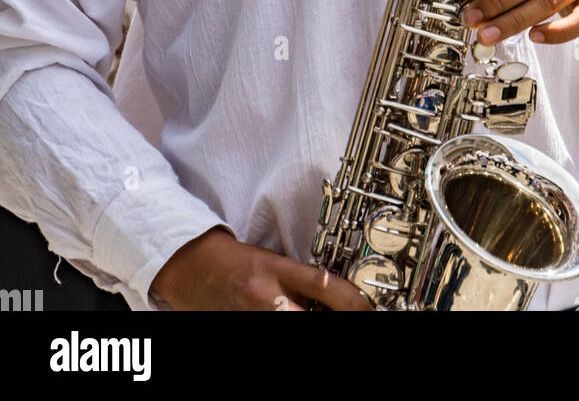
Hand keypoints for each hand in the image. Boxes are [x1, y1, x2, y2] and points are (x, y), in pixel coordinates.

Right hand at [150, 226, 372, 310]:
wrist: (192, 267)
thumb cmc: (239, 262)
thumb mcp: (275, 262)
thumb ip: (304, 282)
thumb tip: (340, 302)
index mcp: (277, 270)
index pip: (324, 286)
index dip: (354, 303)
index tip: (371, 311)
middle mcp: (265, 296)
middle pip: (308, 318)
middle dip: (332, 322)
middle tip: (350, 318)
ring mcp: (251, 316)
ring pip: (291, 326)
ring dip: (308, 323)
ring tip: (315, 317)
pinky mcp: (240, 330)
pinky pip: (269, 332)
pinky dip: (288, 327)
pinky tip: (293, 318)